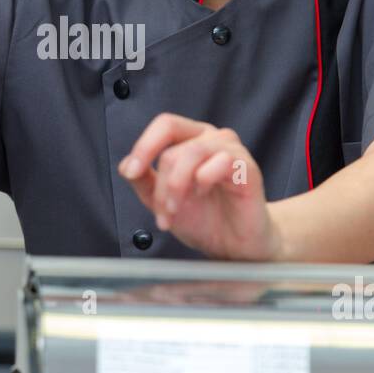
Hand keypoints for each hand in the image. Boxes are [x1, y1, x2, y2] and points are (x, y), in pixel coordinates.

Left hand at [118, 114, 283, 260]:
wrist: (234, 247)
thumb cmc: (205, 220)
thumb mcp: (163, 202)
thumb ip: (144, 182)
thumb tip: (126, 166)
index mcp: (191, 140)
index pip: (165, 126)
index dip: (144, 146)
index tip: (132, 172)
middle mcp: (212, 139)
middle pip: (174, 144)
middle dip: (161, 182)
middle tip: (161, 211)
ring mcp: (231, 150)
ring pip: (192, 153)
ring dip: (176, 186)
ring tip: (175, 211)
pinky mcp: (247, 168)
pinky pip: (220, 162)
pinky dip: (203, 182)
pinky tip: (204, 196)